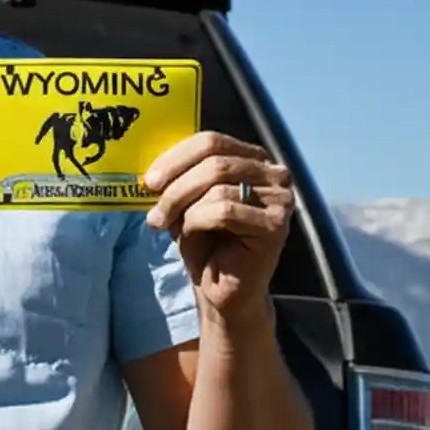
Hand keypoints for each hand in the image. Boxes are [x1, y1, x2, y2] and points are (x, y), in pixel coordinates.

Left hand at [143, 131, 294, 324]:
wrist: (222, 289)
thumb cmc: (204, 241)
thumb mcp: (185, 200)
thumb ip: (177, 176)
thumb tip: (151, 162)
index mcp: (252, 158)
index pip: (211, 141)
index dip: (175, 157)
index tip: (149, 180)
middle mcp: (273, 173)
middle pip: (214, 161)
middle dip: (175, 185)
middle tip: (153, 210)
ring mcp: (281, 198)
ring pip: (217, 185)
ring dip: (181, 206)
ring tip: (166, 224)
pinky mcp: (277, 225)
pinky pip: (224, 210)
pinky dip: (197, 221)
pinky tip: (193, 235)